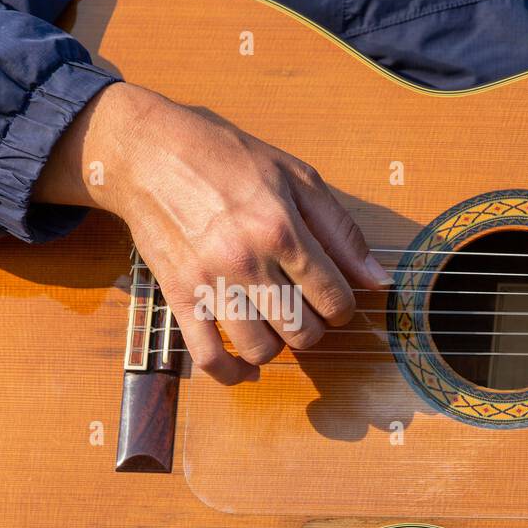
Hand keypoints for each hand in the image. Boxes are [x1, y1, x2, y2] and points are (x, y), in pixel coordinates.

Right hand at [39, 82, 391, 383]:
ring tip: (275, 325)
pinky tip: (244, 367)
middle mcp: (246, 260)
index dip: (343, 307)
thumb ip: (341, 230)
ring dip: (277, 347)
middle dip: (314, 329)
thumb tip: (377, 279)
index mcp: (281, 227)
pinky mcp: (178, 296)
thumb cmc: (225, 157)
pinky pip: (208, 357)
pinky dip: (231, 373)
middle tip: (307, 312)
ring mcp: (210, 282)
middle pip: (302, 331)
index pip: (333, 297)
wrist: (150, 153)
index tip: (335, 301)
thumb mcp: (295, 177)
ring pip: (261, 349)